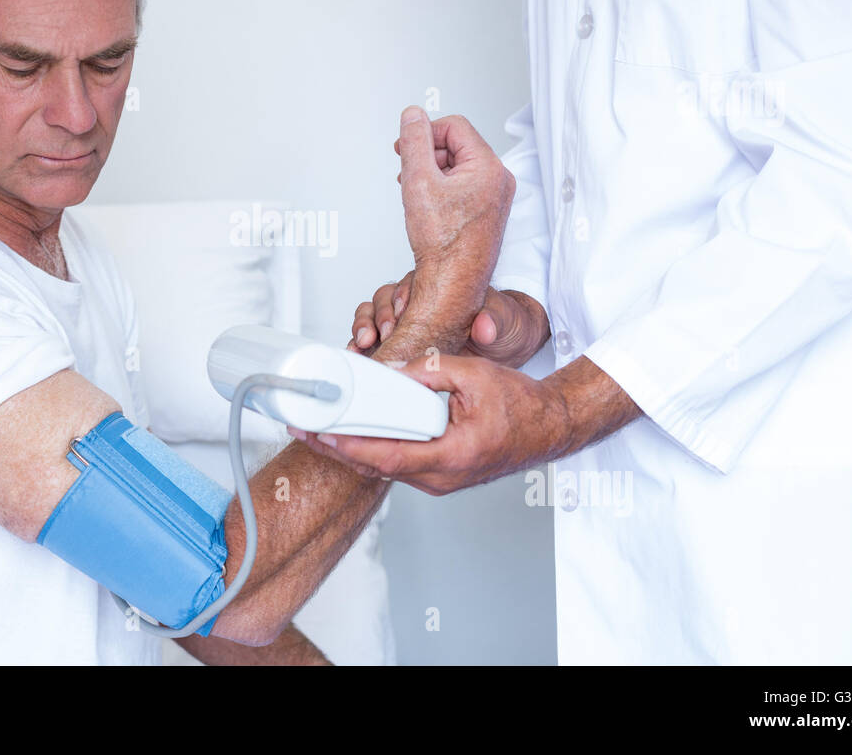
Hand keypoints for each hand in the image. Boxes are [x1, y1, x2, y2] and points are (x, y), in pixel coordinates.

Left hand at [291, 354, 570, 495]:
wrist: (549, 427)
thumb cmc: (520, 404)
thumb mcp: (474, 374)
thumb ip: (429, 371)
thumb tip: (388, 371)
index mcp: (451, 456)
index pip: (387, 455)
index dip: (349, 445)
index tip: (320, 432)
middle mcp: (441, 478)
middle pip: (376, 466)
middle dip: (334, 447)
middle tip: (302, 426)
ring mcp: (440, 481)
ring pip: (384, 468)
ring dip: (349, 449)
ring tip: (316, 428)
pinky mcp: (438, 475)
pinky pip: (397, 464)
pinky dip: (370, 450)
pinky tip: (350, 435)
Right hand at [349, 270, 549, 367]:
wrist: (507, 344)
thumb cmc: (503, 325)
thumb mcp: (506, 320)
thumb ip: (494, 320)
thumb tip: (485, 326)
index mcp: (439, 288)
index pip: (410, 283)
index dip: (401, 297)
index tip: (401, 312)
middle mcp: (418, 302)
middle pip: (384, 298)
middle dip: (378, 315)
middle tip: (382, 333)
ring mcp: (407, 322)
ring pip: (372, 315)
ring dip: (364, 327)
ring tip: (364, 344)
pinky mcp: (401, 343)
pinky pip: (373, 339)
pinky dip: (362, 345)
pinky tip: (360, 354)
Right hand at [394, 107, 513, 338]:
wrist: (453, 283)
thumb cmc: (442, 244)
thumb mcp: (418, 181)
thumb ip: (414, 141)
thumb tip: (412, 115)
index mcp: (489, 167)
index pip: (454, 126)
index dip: (424, 131)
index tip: (404, 147)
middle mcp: (499, 180)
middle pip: (458, 144)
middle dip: (428, 153)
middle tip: (406, 169)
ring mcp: (496, 197)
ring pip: (460, 166)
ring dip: (433, 170)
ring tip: (415, 189)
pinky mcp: (488, 212)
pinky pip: (464, 186)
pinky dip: (443, 188)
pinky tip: (428, 204)